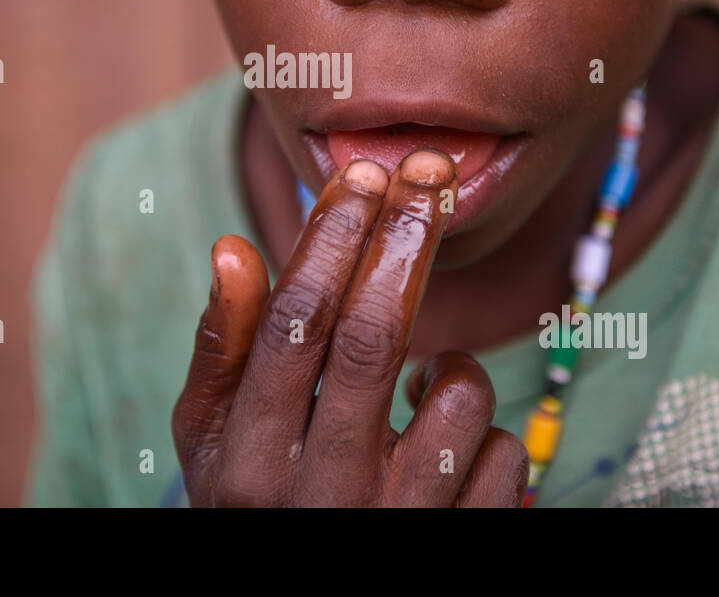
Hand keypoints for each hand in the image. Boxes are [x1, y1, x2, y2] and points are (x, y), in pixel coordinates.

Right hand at [172, 149, 528, 506]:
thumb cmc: (256, 502)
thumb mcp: (213, 441)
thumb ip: (222, 349)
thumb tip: (230, 247)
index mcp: (250, 461)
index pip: (295, 323)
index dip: (333, 238)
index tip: (364, 174)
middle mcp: (321, 498)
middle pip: (375, 338)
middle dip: (406, 240)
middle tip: (431, 174)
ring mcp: (399, 529)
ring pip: (458, 398)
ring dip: (453, 364)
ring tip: (424, 378)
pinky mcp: (463, 545)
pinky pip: (505, 455)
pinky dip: (484, 431)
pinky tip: (443, 448)